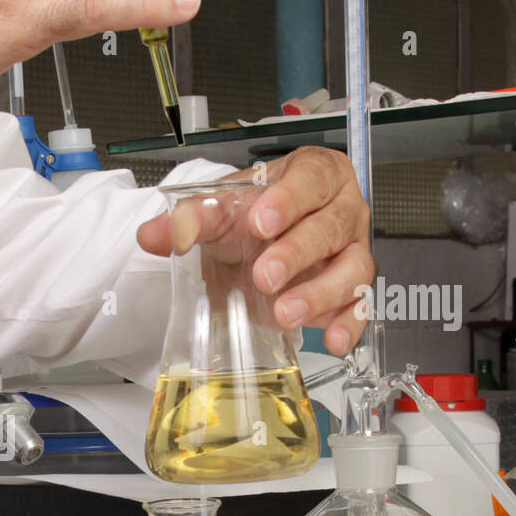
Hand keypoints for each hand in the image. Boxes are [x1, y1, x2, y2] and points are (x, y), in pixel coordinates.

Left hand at [137, 147, 373, 355]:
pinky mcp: (352, 288)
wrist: (258, 242)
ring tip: (286, 313)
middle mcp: (341, 209)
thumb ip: (189, 218)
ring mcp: (351, 249)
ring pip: (352, 268)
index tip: (259, 221)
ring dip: (320, 293)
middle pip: (330, 227)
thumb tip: (153, 234)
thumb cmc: (252, 216)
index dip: (288, 200)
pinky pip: (361, 306)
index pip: (310, 179)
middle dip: (296, 253)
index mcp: (313, 175)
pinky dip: (349, 324)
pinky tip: (332, 339)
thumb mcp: (219, 211)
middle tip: (265, 276)